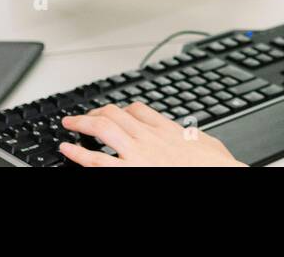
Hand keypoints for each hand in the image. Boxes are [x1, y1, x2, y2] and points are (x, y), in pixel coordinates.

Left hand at [59, 102, 245, 166]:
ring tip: (69, 124)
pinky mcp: (128, 170)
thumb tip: (195, 137)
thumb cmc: (215, 165)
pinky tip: (67, 150)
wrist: (216, 174)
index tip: (115, 112)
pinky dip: (78, 152)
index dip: (122, 109)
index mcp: (167, 130)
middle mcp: (149, 137)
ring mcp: (136, 153)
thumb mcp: (207, 143)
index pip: (139, 110)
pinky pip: (96, 159)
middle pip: (116, 114)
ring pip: (102, 128)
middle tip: (83, 115)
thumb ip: (194, 137)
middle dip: (95, 112)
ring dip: (82, 124)